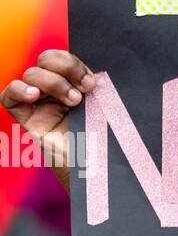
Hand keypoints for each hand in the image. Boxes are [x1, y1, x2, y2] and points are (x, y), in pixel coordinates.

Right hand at [1, 50, 95, 191]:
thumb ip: (97, 87)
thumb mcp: (107, 110)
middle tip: (84, 90)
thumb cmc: (108, 144)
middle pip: (46, 60)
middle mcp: (56, 93)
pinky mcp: (28, 120)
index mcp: (76, 85)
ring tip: (73, 102)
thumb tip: (97, 70)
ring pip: (31, 74)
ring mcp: (40, 106)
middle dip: (66, 67)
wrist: (100, 176)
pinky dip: (18, 89)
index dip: (75, 63)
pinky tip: (33, 95)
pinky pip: (8, 96)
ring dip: (52, 82)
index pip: (65, 59)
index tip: (93, 82)